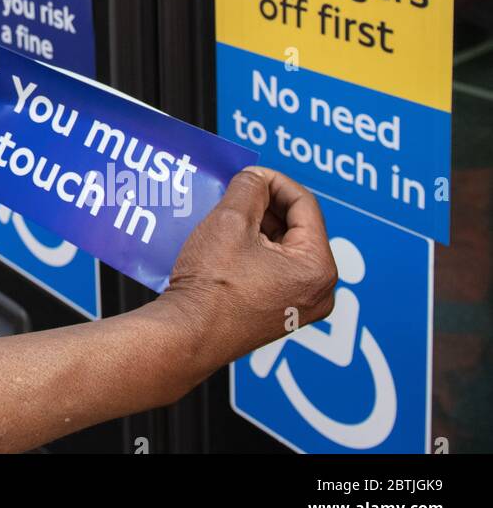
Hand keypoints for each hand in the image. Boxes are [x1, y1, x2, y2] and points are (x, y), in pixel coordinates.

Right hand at [159, 167, 337, 372]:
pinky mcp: (280, 311)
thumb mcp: (230, 221)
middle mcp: (318, 290)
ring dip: (257, 225)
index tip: (248, 174)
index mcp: (317, 268)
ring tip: (227, 215)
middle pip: (297, 226)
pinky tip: (227, 240)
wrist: (188, 333)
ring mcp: (300, 304)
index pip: (305, 204)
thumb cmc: (211, 289)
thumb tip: (255, 178)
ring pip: (284, 247)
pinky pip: (274, 267)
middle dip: (265, 205)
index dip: (274, 181)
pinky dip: (254, 248)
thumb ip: (249, 188)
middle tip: (235, 192)